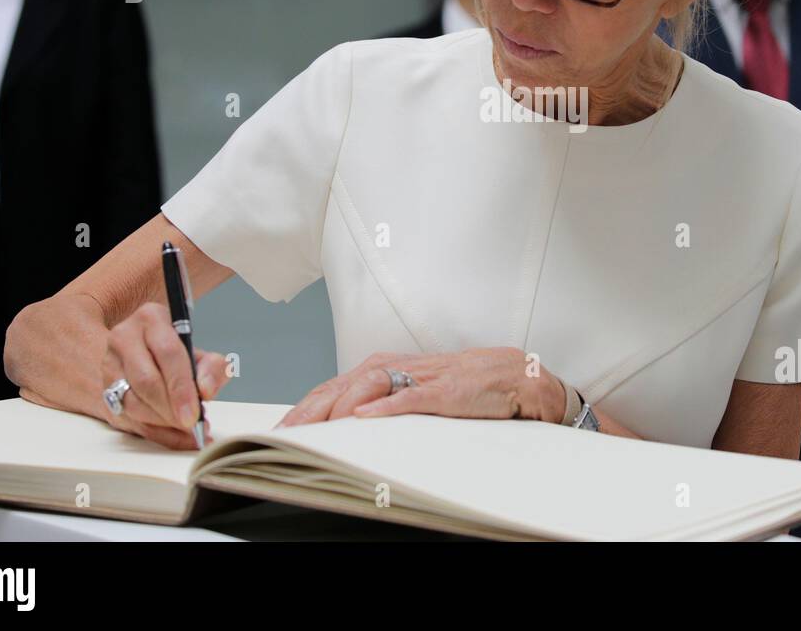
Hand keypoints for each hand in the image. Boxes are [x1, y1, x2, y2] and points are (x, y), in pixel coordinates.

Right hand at [99, 301, 232, 448]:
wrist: (141, 349)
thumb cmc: (174, 350)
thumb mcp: (199, 350)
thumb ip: (212, 367)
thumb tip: (206, 391)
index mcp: (151, 319)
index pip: (168, 353)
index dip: (182, 387)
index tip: (195, 413)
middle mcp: (124, 340)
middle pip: (146, 381)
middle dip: (171, 408)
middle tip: (192, 424)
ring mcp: (109, 367)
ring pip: (133, 403)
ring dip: (163, 422)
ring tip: (190, 430)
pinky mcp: (103, 392)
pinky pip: (130, 420)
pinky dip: (158, 434)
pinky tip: (180, 438)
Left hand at [275, 348, 565, 427]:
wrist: (518, 376)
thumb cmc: (471, 386)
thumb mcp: (421, 394)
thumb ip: (390, 403)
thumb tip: (354, 425)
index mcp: (393, 369)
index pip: (338, 385)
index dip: (307, 406)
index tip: (282, 429)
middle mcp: (402, 367)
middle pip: (344, 383)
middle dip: (311, 409)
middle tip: (284, 433)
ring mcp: (425, 376)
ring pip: (370, 384)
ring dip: (340, 406)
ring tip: (314, 428)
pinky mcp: (447, 390)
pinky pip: (411, 396)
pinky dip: (386, 406)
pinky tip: (364, 417)